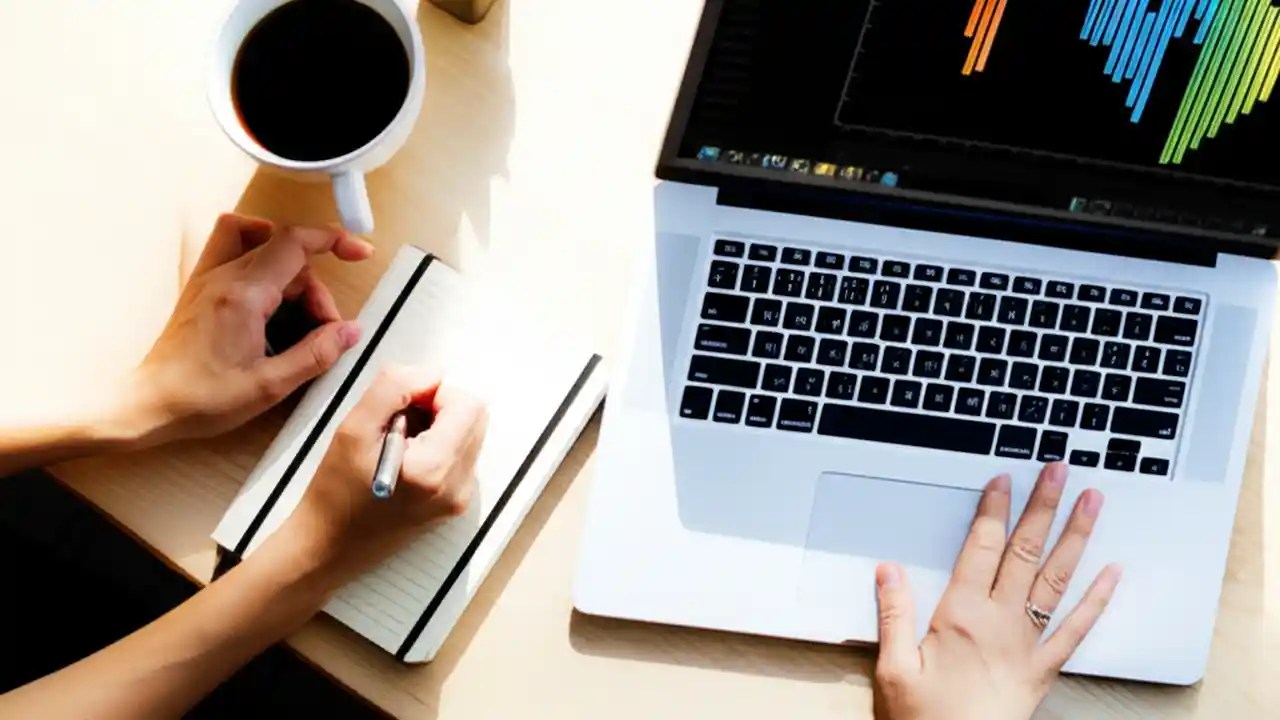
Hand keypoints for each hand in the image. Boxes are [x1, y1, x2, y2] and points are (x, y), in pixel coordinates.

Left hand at [127, 214, 373, 443]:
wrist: (148, 405)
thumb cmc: (200, 399)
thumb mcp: (269, 385)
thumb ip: (315, 354)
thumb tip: (348, 332)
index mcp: (243, 294)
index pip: (294, 243)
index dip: (332, 240)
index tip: (358, 252)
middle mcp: (223, 277)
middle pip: (285, 253)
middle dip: (315, 286)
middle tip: (323, 330)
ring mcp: (208, 279)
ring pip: (259, 245)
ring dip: (288, 268)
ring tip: (297, 313)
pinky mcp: (201, 289)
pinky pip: (235, 252)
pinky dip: (261, 262)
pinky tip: (271, 303)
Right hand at [285, 365, 487, 579]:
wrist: (326, 549)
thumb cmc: (333, 492)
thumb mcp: (352, 429)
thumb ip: (395, 389)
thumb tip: (432, 373)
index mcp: (435, 469)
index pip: (468, 404)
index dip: (436, 392)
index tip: (402, 405)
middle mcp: (457, 487)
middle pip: (474, 418)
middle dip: (439, 407)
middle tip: (398, 420)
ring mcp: (459, 499)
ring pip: (469, 434)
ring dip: (439, 426)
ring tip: (397, 441)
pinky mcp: (453, 505)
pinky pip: (461, 456)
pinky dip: (438, 446)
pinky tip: (404, 458)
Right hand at [872, 463, 1121, 719]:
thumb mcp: (894, 669)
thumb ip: (894, 615)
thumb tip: (888, 569)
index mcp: (959, 616)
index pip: (980, 548)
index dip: (993, 509)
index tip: (1003, 478)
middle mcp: (1000, 622)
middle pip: (1024, 551)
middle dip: (1042, 506)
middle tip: (1058, 470)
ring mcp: (1027, 644)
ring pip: (1056, 578)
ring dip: (1076, 536)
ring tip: (1092, 501)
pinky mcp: (1044, 669)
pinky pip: (1077, 629)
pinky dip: (1098, 599)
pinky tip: (1113, 572)